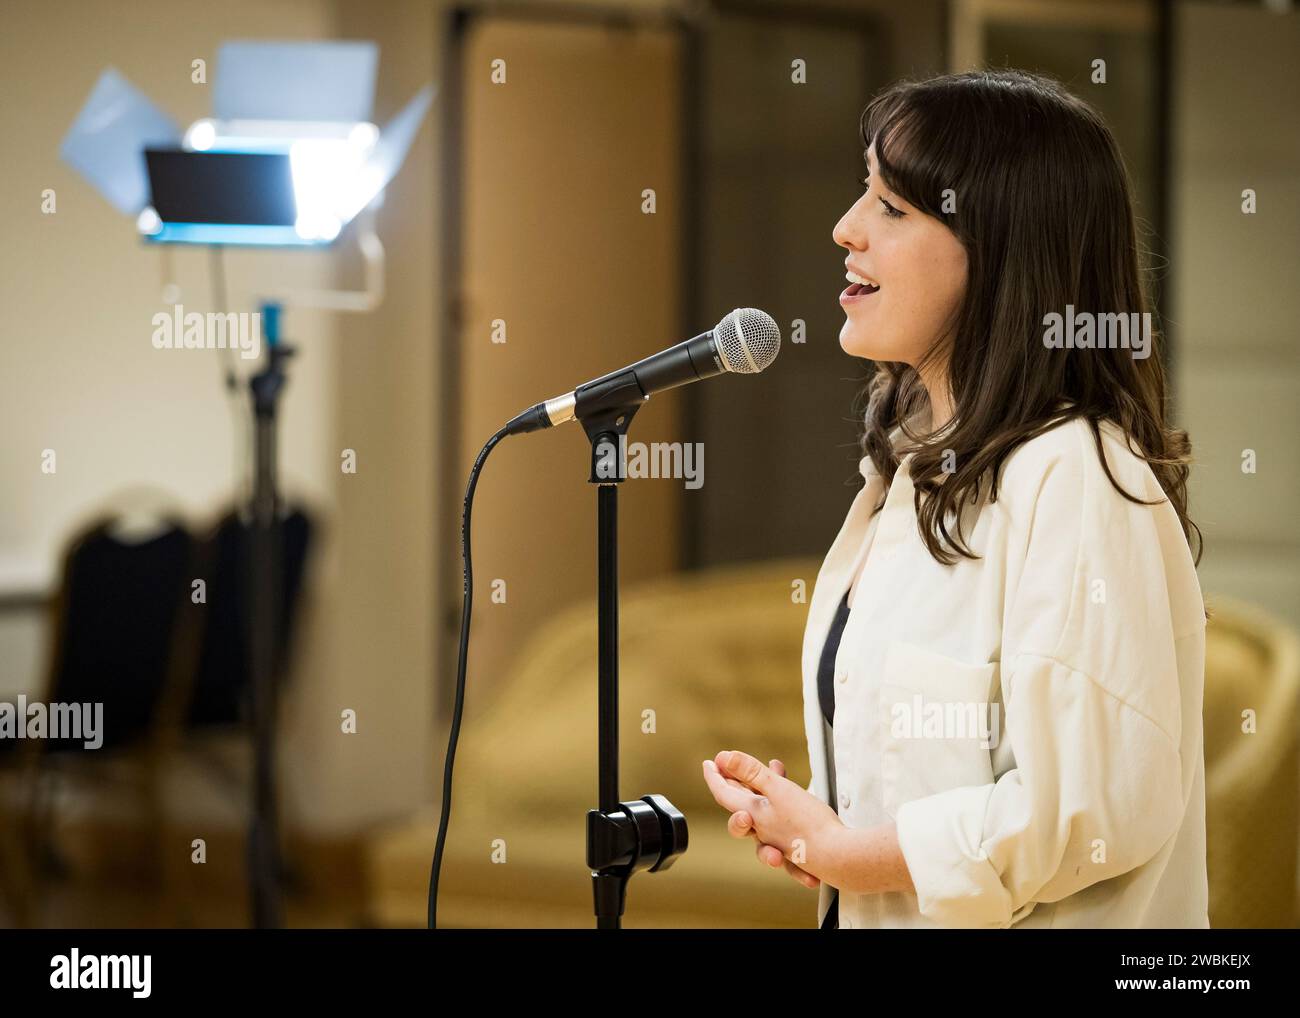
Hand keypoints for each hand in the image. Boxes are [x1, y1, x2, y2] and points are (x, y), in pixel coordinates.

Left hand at [702, 750, 841, 887]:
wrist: (839, 857)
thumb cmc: (810, 825)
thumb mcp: (778, 790)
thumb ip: (752, 773)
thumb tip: (724, 757)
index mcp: (754, 814)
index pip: (724, 794)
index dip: (715, 777)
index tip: (709, 763)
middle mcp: (762, 829)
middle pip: (740, 806)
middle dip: (736, 785)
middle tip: (730, 769)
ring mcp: (779, 841)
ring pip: (763, 815)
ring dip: (769, 790)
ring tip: (777, 768)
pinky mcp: (798, 848)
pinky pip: (790, 827)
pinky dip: (793, 804)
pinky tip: (798, 792)